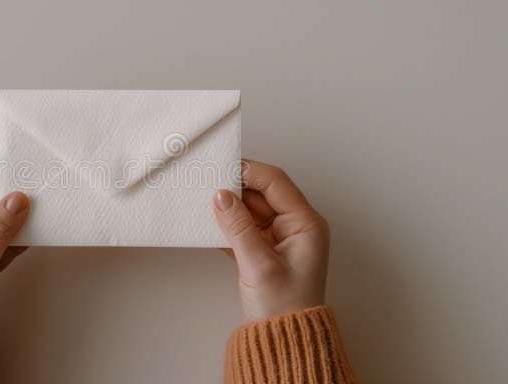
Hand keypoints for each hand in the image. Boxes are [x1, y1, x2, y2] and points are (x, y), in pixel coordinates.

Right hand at [213, 159, 328, 323]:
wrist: (283, 342)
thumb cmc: (285, 308)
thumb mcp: (259, 265)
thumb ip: (239, 227)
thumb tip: (221, 195)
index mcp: (305, 223)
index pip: (276, 182)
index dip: (249, 171)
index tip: (222, 167)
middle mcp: (294, 226)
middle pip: (260, 192)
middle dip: (234, 187)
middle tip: (206, 181)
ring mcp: (278, 237)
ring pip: (249, 209)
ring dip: (227, 206)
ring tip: (202, 201)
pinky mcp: (262, 249)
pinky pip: (242, 226)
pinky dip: (226, 224)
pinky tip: (207, 223)